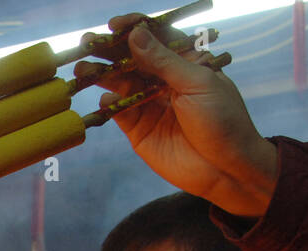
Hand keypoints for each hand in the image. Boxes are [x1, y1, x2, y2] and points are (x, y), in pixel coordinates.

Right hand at [77, 16, 278, 217]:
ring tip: (82, 69)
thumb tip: (135, 35)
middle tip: (86, 44)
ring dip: (101, 75)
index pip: (155, 37)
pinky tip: (106, 99)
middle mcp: (164, 80)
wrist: (225, 168)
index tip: (115, 25)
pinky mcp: (139, 130)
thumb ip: (163, 61)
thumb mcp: (197, 83)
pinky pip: (119, 112)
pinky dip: (110, 104)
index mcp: (185, 62)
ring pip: (120, 84)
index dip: (135, 28)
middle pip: (132, 58)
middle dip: (109, 50)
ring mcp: (150, 104)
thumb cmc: (222, 119)